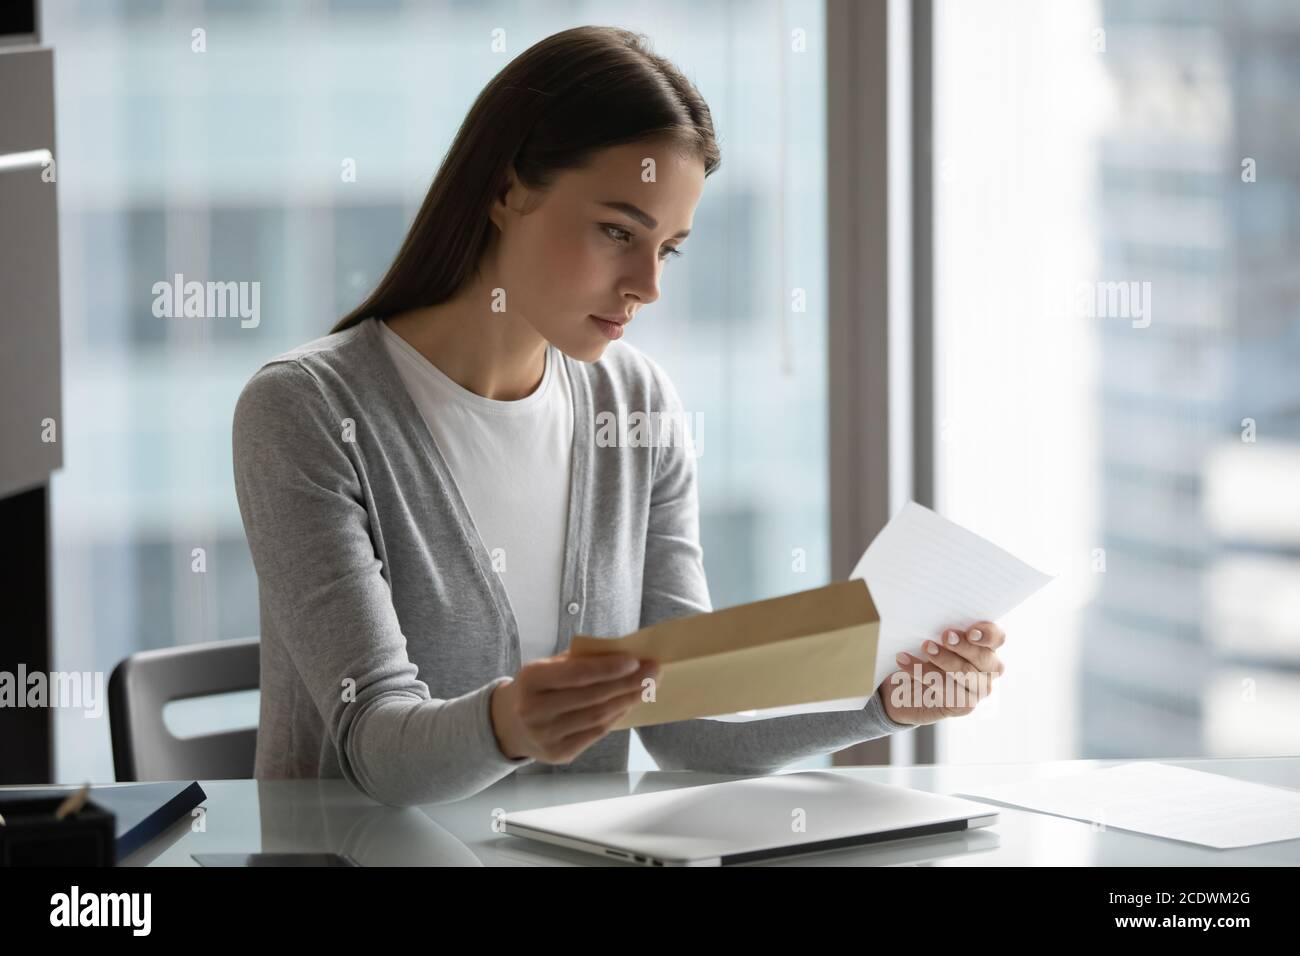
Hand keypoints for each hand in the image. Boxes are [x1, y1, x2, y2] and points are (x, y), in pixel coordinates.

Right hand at [490, 651, 660, 763]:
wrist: (511, 724)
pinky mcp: (558, 754)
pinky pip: (595, 734)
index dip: (608, 668)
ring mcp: (546, 736)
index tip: (635, 661)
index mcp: (531, 679)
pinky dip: (616, 718)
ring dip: (627, 700)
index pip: (576, 674)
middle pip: (592, 697)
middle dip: (628, 683)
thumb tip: (626, 657)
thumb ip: (581, 660)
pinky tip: (629, 704)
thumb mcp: (549, 666)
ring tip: (647, 687)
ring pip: (597, 717)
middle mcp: (535, 710)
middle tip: (654, 672)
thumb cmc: (539, 687)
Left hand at [878, 621, 1005, 725]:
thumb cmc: (922, 655)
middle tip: (945, 636)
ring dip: (944, 659)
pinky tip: (905, 662)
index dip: (988, 634)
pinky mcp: (963, 706)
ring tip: (925, 646)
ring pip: (966, 674)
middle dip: (964, 646)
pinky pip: (947, 690)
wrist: (903, 687)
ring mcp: (978, 690)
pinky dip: (924, 673)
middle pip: (984, 658)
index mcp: (986, 647)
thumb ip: (941, 629)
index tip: (971, 631)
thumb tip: (932, 614)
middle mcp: (987, 670)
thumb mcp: (932, 636)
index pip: (997, 638)